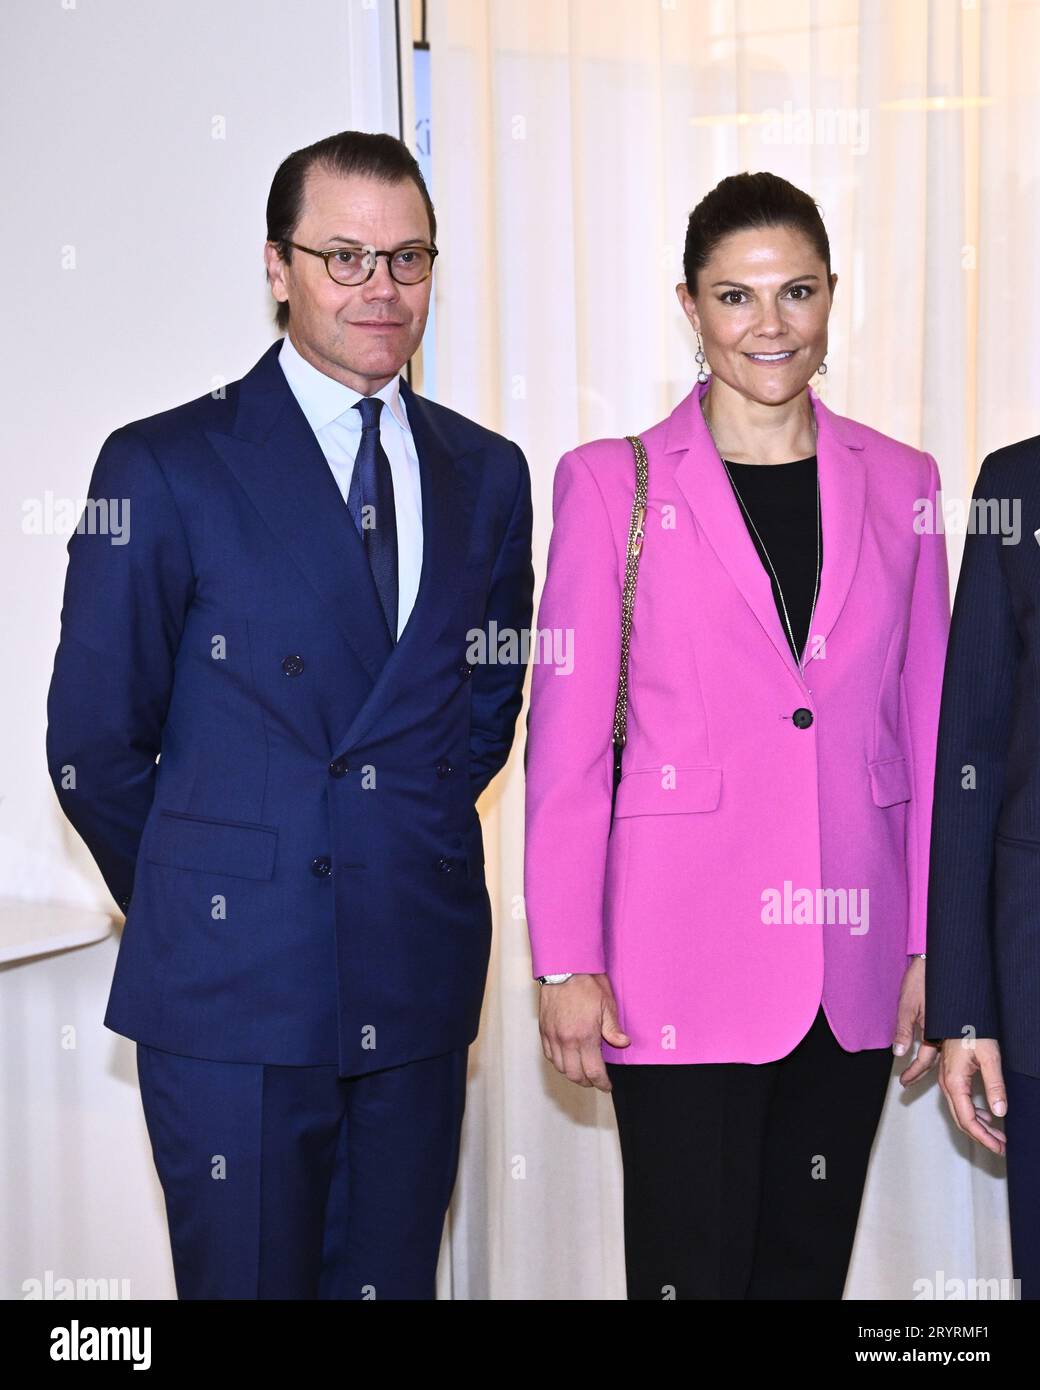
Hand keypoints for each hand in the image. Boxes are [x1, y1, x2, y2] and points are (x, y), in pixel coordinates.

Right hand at [539, 973, 629, 1091]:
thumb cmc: (587, 983)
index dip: (601, 1083)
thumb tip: (623, 1043)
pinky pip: (549, 1055)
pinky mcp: (544, 1030)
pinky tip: (567, 1058)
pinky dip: (558, 1062)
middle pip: (575, 1075)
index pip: (593, 1071)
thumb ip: (613, 1028)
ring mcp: (553, 1036)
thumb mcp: (607, 1004)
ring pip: (560, 1068)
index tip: (606, 1085)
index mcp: (584, 1036)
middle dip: (588, 1081)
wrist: (564, 967)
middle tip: (596, 1079)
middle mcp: (566, 1040)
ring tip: (583, 1070)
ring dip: (572, 1073)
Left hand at [894, 955, 938, 1084]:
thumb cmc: (919, 980)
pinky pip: (939, 1038)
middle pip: (934, 1059)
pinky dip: (931, 1047)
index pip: (926, 1060)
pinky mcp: (944, 1018)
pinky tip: (924, 1050)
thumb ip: (904, 1030)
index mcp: (936, 1030)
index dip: (915, 1073)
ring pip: (938, 1050)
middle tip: (907, 1082)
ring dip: (926, 1061)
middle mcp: (944, 1031)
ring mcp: (945, 1025)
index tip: (904, 1082)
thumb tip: (899, 1053)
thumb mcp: (907, 1005)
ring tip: (913, 1071)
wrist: (931, 961)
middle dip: (921, 1072)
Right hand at [936, 1036, 1006, 1155]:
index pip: (968, 1120)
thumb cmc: (972, 1030)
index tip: (999, 1147)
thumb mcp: (990, 1057)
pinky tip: (986, 1116)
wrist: (956, 1012)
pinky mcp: (950, 1076)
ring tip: (998, 1135)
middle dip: (982, 1136)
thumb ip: (995, 1085)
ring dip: (978, 1126)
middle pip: (962, 1119)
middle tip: (1001, 1146)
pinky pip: (959, 1101)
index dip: (983, 1137)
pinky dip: (973, 1113)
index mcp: (954, 1082)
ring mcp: (946, 1080)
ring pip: (960, 1112)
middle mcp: (947, 1084)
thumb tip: (1000, 1111)